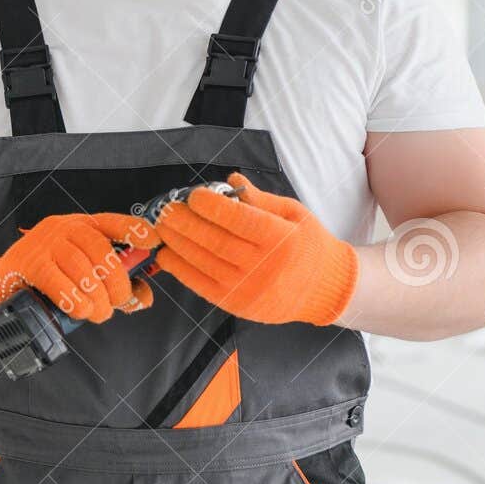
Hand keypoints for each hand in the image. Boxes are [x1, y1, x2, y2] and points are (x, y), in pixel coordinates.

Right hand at [0, 212, 158, 322]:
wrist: (2, 286)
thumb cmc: (49, 280)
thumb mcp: (83, 278)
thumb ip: (115, 286)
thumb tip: (144, 298)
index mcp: (81, 226)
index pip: (112, 222)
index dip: (134, 230)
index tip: (152, 242)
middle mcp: (64, 228)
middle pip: (101, 250)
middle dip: (117, 281)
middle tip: (119, 302)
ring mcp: (45, 242)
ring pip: (82, 268)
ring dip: (97, 297)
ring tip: (99, 313)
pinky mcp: (28, 262)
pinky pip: (57, 281)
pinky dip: (74, 300)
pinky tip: (80, 310)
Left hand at [154, 173, 357, 326]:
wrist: (322, 288)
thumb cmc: (307, 245)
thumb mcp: (294, 214)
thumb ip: (261, 198)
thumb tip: (231, 179)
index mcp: (282, 239)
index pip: (241, 221)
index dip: (213, 207)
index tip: (194, 195)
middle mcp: (264, 267)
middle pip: (216, 242)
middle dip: (185, 223)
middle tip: (167, 209)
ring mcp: (249, 289)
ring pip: (204, 263)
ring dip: (177, 243)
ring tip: (161, 226)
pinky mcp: (236, 305)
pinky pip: (201, 286)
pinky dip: (180, 269)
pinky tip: (167, 253)